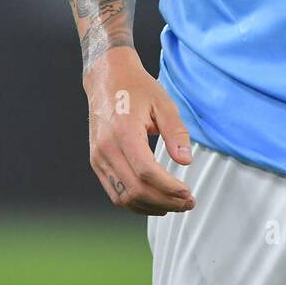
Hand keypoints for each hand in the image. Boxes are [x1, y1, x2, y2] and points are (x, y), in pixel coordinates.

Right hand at [84, 46, 194, 215]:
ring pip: (123, 197)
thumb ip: (176, 132)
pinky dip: (136, 203)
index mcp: (123, 132)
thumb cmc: (137, 88)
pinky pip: (114, 192)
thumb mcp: (163, 103)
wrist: (107, 78)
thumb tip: (186, 161)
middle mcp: (106, 148)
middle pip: (135, 189)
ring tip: (175, 205)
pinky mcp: (96, 162)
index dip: (169, 188)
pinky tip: (156, 202)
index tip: (188, 193)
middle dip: (164, 202)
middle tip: (188, 203)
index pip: (146, 172)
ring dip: (151, 207)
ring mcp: (98, 158)